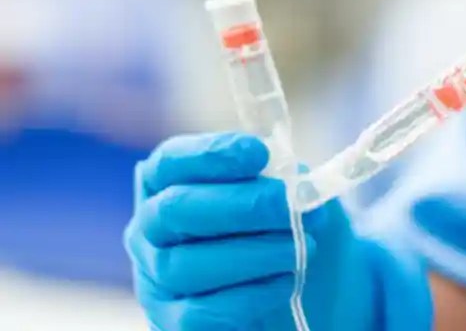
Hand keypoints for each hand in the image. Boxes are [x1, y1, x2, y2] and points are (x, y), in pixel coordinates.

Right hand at [124, 133, 431, 329]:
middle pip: (174, 210)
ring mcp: (156, 279)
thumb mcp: (292, 194)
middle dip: (239, 205)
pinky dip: (250, 295)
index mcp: (170, 184)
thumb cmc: (289, 228)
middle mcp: (151, 230)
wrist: (313, 291)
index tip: (260, 153)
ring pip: (187, 265)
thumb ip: (286, 177)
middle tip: (287, 205)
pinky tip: (285, 281)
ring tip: (301, 247)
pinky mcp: (175, 323)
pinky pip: (200, 313)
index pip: (171, 161)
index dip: (212, 154)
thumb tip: (292, 176)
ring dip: (254, 253)